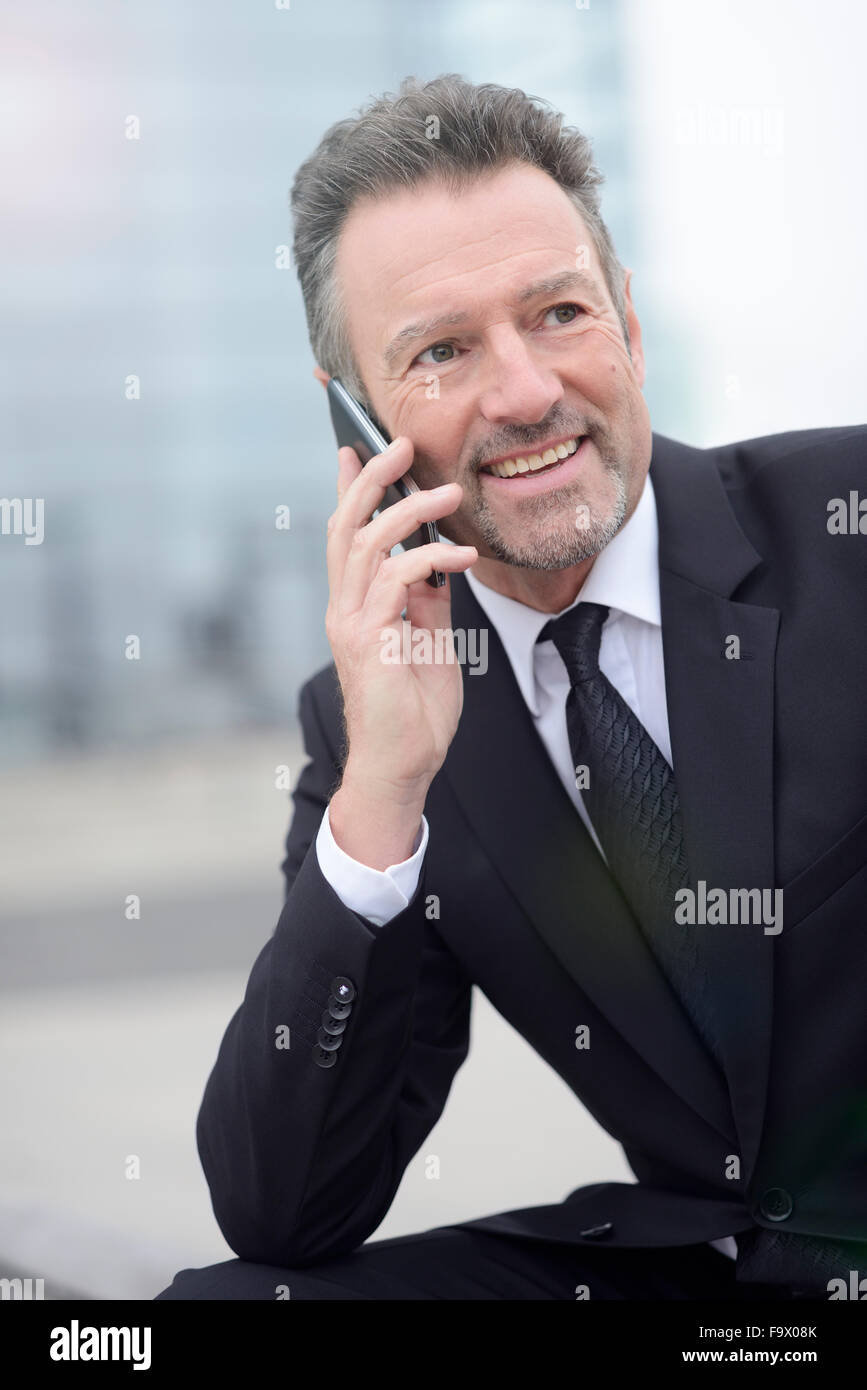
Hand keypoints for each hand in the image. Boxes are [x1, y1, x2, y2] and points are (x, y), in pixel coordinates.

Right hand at [325, 434, 476, 853]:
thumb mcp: (429, 643)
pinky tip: (461, 555)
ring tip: (448, 493)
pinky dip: (429, 560)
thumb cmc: (413, 713)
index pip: (345, 535)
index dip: (349, 490)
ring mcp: (352, 624)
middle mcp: (344, 608)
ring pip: (368, 546)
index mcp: (355, 606)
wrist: (400, 766)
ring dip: (410, 512)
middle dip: (372, 480)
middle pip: (346, 527)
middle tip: (400, 445)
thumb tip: (440, 562)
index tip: (357, 448)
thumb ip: (427, 601)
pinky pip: (397, 582)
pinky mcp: (369, 641)